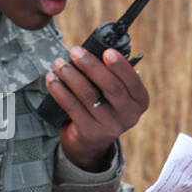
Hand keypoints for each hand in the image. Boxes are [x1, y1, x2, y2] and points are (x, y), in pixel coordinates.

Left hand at [45, 46, 148, 170]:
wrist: (91, 140)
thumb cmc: (104, 105)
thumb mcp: (115, 94)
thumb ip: (110, 75)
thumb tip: (91, 51)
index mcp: (139, 101)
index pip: (133, 82)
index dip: (121, 66)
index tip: (107, 51)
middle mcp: (128, 115)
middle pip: (110, 87)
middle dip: (91, 66)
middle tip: (75, 52)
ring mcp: (109, 126)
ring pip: (88, 95)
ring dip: (71, 76)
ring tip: (59, 63)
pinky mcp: (89, 132)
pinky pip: (72, 107)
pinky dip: (60, 90)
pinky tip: (52, 80)